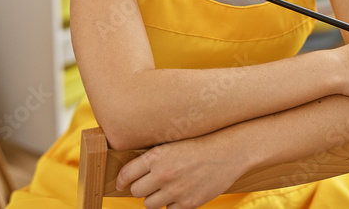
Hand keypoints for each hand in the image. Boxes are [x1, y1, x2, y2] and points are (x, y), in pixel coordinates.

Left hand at [115, 133, 245, 208]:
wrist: (228, 152)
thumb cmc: (200, 145)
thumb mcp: (172, 144)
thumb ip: (153, 159)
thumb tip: (133, 173)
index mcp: (157, 156)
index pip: (126, 174)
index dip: (121, 181)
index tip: (121, 184)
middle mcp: (164, 174)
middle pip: (136, 191)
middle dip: (141, 188)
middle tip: (150, 184)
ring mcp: (176, 190)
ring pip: (149, 204)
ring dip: (155, 198)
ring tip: (167, 188)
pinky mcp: (188, 203)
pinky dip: (172, 204)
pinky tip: (181, 193)